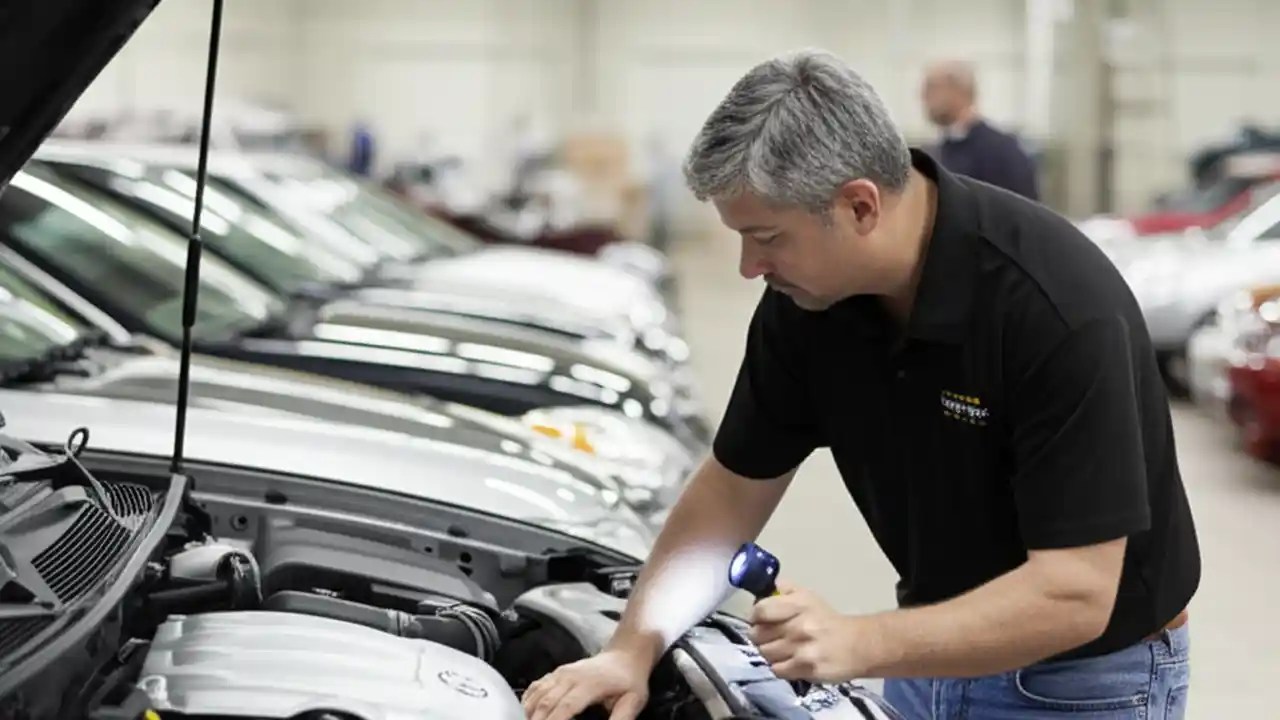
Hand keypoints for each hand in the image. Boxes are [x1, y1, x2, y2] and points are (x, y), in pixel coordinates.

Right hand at [521, 648, 650, 719]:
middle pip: (546, 703)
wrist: (626, 654)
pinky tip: (524, 713)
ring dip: (529, 713)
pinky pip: (536, 687)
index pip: (566, 707)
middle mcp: (570, 677)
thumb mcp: (634, 701)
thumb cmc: (630, 681)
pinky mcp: (556, 673)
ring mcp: (561, 673)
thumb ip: (622, 718)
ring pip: (537, 694)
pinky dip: (527, 701)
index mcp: (589, 684)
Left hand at [748, 581, 875, 682]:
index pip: (761, 610)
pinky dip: (780, 667)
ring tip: (782, 650)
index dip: (755, 617)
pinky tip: (790, 662)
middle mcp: (798, 625)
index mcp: (798, 604)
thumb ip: (785, 590)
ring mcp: (801, 648)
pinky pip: (776, 670)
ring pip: (765, 653)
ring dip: (770, 653)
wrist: (857, 645)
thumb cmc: (827, 621)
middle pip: (758, 634)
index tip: (758, 620)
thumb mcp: (808, 597)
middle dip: (761, 636)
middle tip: (771, 637)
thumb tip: (764, 588)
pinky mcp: (806, 668)